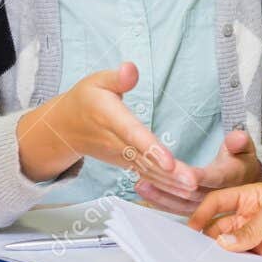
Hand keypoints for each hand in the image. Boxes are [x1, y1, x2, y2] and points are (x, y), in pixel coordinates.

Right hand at [18, 62, 195, 193]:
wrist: (64, 127)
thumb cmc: (85, 99)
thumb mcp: (96, 81)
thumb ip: (116, 78)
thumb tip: (131, 68)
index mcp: (110, 118)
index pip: (132, 134)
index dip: (150, 147)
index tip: (168, 161)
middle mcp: (115, 141)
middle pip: (145, 159)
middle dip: (169, 173)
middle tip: (194, 182)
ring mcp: (120, 156)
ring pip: (147, 171)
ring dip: (171, 184)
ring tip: (196, 190)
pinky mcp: (126, 163)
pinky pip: (146, 176)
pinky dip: (164, 186)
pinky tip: (184, 193)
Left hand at [135, 129, 261, 214]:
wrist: (246, 183)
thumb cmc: (242, 162)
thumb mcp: (246, 148)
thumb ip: (240, 142)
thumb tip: (237, 137)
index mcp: (229, 178)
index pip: (211, 178)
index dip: (195, 176)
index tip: (175, 170)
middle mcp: (217, 195)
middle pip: (190, 194)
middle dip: (168, 186)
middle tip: (145, 175)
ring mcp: (205, 206)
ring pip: (180, 204)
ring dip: (159, 196)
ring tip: (140, 185)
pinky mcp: (195, 210)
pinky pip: (176, 208)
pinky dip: (160, 201)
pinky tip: (145, 192)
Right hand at [187, 184, 261, 261]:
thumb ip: (251, 226)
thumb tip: (223, 244)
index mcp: (251, 196)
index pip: (219, 202)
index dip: (203, 213)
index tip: (190, 227)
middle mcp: (250, 217)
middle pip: (219, 228)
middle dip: (206, 238)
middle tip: (193, 251)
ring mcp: (258, 238)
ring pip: (229, 248)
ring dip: (218, 255)